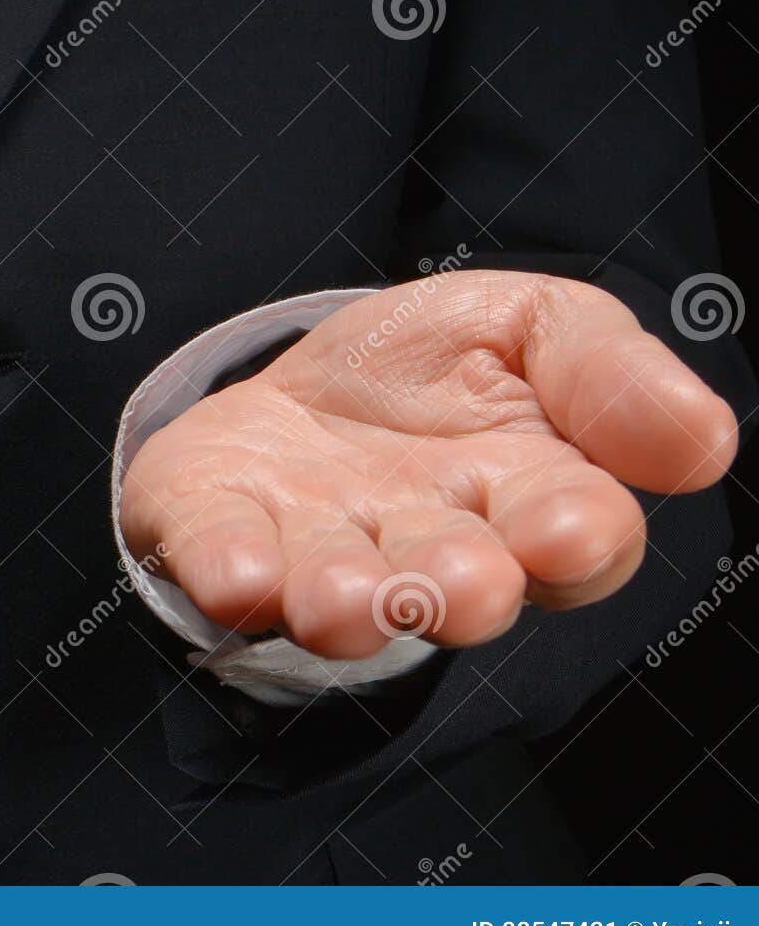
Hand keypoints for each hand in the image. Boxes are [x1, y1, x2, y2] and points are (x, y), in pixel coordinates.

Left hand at [120, 271, 737, 658]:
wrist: (311, 364)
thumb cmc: (442, 365)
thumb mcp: (539, 327)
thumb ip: (612, 375)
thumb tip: (705, 442)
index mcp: (523, 502)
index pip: (572, 535)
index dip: (574, 538)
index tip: (566, 531)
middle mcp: (419, 547)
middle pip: (448, 583)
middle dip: (451, 588)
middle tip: (455, 590)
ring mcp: (315, 544)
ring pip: (335, 588)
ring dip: (343, 599)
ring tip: (345, 599)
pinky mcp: (221, 527)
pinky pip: (222, 556)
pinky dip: (230, 569)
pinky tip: (241, 578)